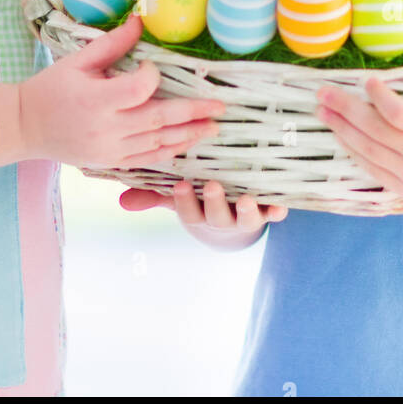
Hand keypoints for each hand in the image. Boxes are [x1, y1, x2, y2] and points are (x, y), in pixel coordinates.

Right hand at [18, 14, 224, 168]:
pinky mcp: (110, 162)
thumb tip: (141, 20)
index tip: (156, 67)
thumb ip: (112, 43)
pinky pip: (146, 160)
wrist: (25, 126)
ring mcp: (109, 149)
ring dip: (188, 135)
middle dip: (192, 112)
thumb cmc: (51, 87)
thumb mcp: (77, 60)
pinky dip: (169, 152)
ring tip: (214, 127)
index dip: (153, 77)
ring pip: (157, 143)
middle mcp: (105, 128)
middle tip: (220, 106)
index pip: (137, 89)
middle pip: (157, 120)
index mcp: (95, 100)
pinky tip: (188, 144)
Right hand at [120, 179, 285, 248]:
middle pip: (216, 216)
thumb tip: (121, 200)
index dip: (185, 201)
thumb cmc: (199, 199)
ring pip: (246, 218)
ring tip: (247, 199)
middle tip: (212, 185)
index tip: (180, 185)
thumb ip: (152, 196)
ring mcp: (244, 217)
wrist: (232, 219)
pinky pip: (274, 215)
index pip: (188, 212)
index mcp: (198, 215)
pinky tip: (281, 205)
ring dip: (247, 210)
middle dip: (214, 203)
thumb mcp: (175, 197)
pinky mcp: (267, 212)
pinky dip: (277, 211)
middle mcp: (221, 218)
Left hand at [316, 67, 402, 214]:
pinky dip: (353, 152)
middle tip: (322, 92)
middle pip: (374, 130)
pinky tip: (340, 136)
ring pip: (367, 150)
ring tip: (322, 111)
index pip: (399, 112)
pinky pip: (372, 169)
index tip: (366, 80)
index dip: (379, 96)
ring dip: (341, 129)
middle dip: (344, 108)